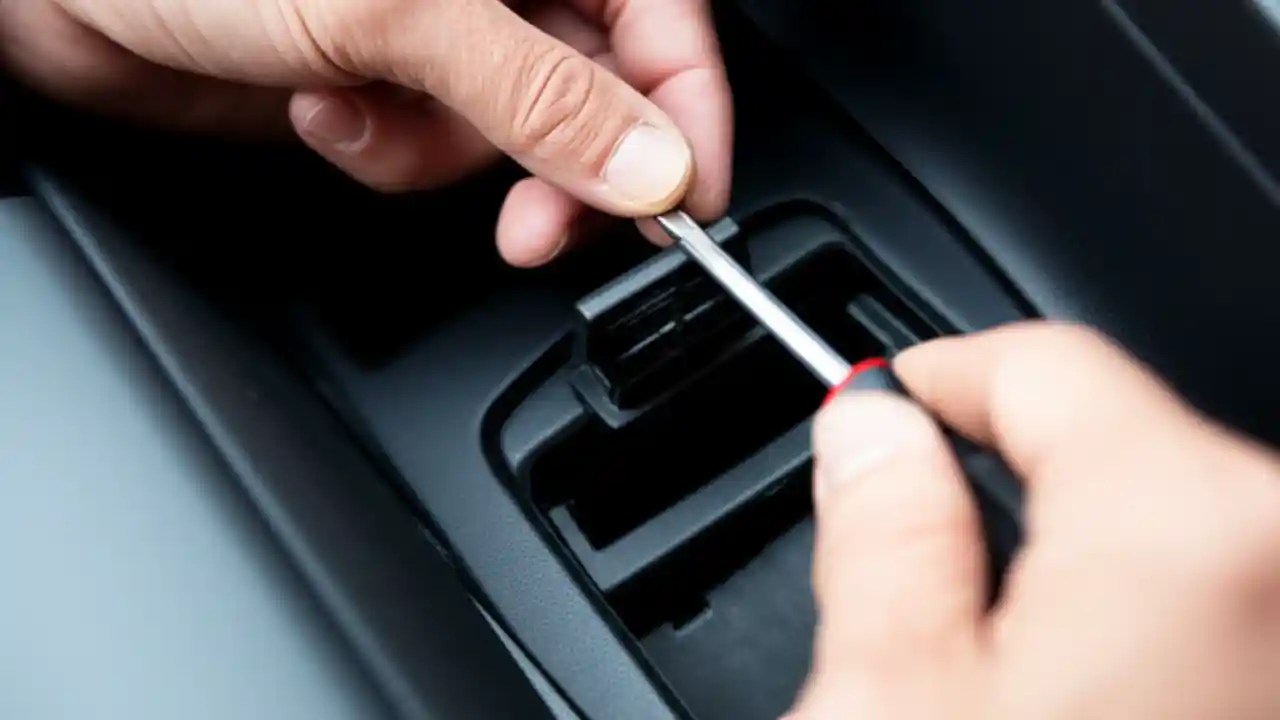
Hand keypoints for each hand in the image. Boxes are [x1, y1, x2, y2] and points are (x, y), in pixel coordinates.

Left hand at [0, 0, 731, 265]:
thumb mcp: (397, 12)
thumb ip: (541, 96)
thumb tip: (653, 166)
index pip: (664, 26)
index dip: (687, 120)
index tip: (684, 205)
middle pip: (603, 94)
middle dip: (565, 171)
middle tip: (541, 227)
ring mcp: (447, 34)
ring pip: (514, 140)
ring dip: (440, 157)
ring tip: (363, 113)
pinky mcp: (393, 83)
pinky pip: (436, 156)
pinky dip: (386, 156)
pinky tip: (327, 110)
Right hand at [792, 322, 1279, 718]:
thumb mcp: (894, 701)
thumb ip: (882, 535)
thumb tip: (873, 435)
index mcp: (1188, 535)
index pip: (1048, 366)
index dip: (942, 374)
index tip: (889, 398)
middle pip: (1120, 446)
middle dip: (1007, 473)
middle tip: (912, 537)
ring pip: (1174, 531)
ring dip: (1077, 555)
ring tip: (998, 653)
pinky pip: (1225, 601)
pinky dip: (1145, 620)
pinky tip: (1085, 694)